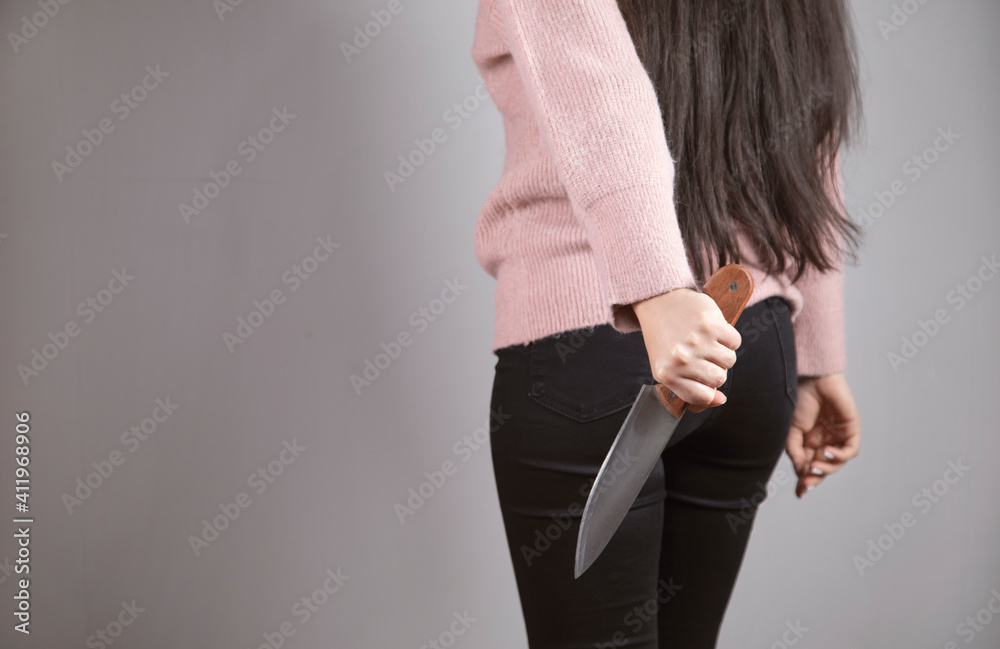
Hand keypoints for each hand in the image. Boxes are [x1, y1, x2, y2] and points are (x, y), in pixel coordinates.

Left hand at [632, 288, 741, 412]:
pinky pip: (735, 341)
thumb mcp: (667, 369)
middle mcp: (681, 359)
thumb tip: (720, 400)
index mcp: (667, 374)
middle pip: (719, 378)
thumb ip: (691, 389)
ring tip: (706, 343)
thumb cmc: (664, 338)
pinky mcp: (710, 323)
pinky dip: (728, 338)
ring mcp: (696, 341)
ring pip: (729, 360)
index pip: (703, 396)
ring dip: (722, 353)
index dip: (708, 389)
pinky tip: (713, 331)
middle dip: (714, 368)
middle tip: (702, 356)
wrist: (658, 302)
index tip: (703, 380)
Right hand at [786, 372, 860, 497]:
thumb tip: (801, 472)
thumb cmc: (799, 401)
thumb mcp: (791, 431)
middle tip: (806, 484)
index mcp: (809, 443)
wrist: (811, 380)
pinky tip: (826, 452)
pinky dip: (839, 455)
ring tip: (814, 466)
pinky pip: (850, 450)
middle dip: (815, 478)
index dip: (805, 481)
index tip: (800, 493)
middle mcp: (824, 442)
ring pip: (837, 462)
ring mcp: (838, 437)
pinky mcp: (851, 429)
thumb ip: (795, 451)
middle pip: (823, 468)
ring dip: (826, 467)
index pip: (809, 467)